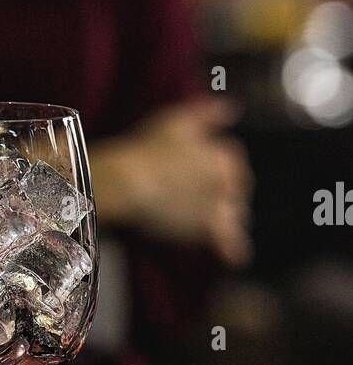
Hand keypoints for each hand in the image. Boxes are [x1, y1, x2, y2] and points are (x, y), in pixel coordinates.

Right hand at [91, 98, 253, 266]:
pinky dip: (234, 249)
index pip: (231, 161)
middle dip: (222, 193)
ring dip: (226, 218)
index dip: (214, 166)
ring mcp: (220, 207)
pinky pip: (230, 244)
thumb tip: (233, 108)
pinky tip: (235, 256)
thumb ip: (210, 113)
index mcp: (225, 155)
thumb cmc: (146, 149)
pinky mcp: (208, 231)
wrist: (127, 182)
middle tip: (195, 196)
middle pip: (235, 190)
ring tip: (210, 223)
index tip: (198, 171)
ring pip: (234, 215)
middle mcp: (229, 181)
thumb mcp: (179, 120)